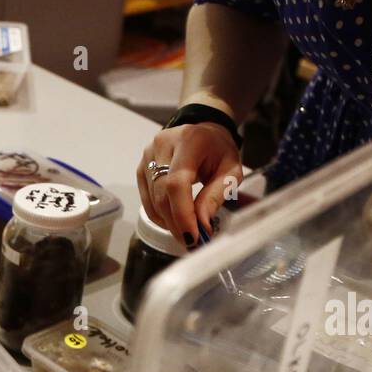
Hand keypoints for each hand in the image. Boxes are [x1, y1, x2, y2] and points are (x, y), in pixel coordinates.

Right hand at [137, 121, 242, 249]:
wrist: (203, 129)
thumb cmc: (219, 151)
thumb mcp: (230, 170)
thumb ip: (216, 195)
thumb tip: (202, 225)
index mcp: (188, 141)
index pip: (176, 184)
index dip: (182, 214)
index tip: (193, 238)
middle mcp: (162, 146)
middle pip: (162, 196)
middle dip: (177, 224)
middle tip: (193, 242)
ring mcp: (147, 157)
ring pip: (153, 201)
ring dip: (169, 223)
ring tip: (187, 231)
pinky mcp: (141, 167)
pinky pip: (147, 200)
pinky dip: (160, 216)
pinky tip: (174, 220)